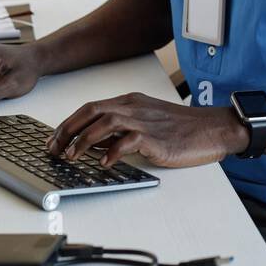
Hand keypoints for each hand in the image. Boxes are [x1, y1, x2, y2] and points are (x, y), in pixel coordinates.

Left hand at [46, 92, 248, 167]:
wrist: (211, 129)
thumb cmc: (181, 128)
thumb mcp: (146, 123)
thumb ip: (120, 130)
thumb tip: (93, 143)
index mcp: (130, 101)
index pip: (90, 107)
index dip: (69, 123)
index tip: (55, 139)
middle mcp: (133, 107)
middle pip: (91, 111)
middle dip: (68, 130)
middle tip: (54, 148)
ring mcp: (144, 121)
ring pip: (105, 123)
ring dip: (83, 140)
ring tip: (72, 157)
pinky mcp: (155, 138)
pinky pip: (128, 141)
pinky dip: (112, 151)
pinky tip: (104, 163)